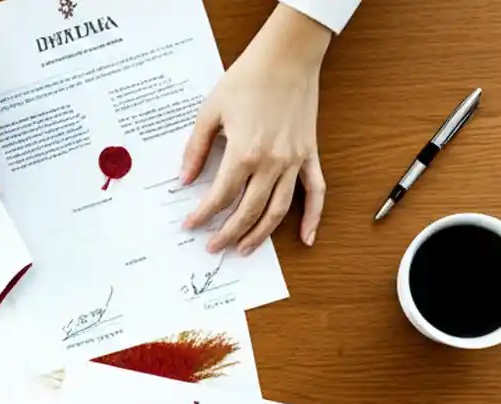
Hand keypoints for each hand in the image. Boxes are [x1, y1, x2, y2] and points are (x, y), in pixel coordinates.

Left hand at [181, 6, 331, 254]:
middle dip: (228, 234)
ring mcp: (293, 161)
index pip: (220, 197)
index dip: (203, 215)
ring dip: (260, 234)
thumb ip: (196, 150)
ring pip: (278, 210)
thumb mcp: (210, 112)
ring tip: (244, 249)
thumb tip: (184, 180)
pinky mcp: (309, 154)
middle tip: (213, 247)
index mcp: (244, 153)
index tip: (191, 224)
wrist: (286, 57)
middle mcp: (271, 163)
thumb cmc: (247, 79)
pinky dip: (313, 217)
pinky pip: (316, 192)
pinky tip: (306, 238)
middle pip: (247, 212)